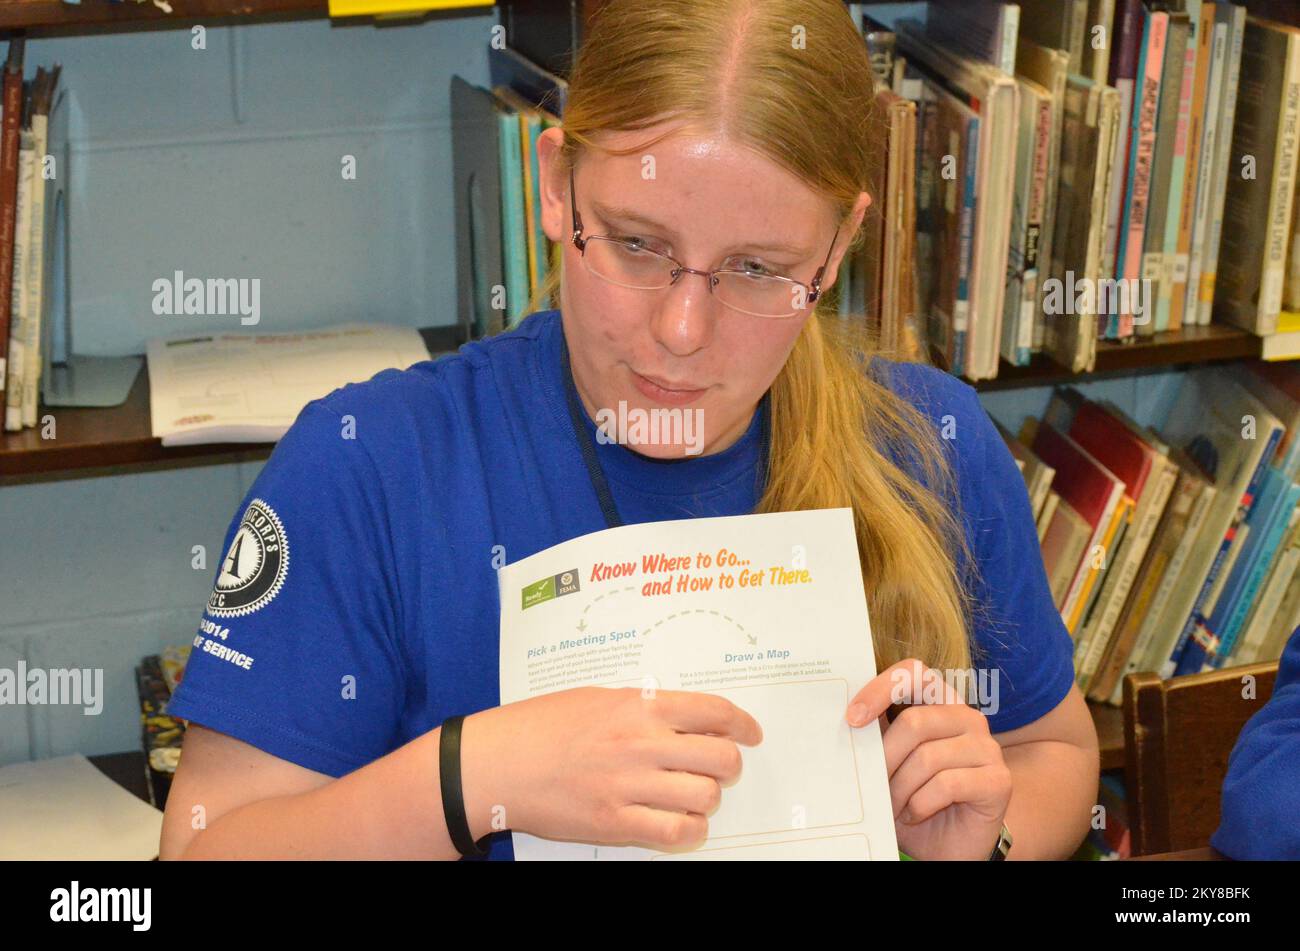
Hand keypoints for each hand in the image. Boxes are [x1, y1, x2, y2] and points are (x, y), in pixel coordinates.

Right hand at [464, 686, 761, 850]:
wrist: (498, 762)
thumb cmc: (542, 725)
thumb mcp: (597, 697)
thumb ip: (644, 706)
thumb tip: (688, 718)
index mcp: (638, 706)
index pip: (714, 712)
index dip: (742, 725)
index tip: (749, 733)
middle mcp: (640, 743)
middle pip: (720, 758)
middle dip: (727, 764)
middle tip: (718, 767)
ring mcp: (628, 785)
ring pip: (705, 796)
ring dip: (706, 797)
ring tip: (689, 793)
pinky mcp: (615, 822)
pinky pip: (676, 832)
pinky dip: (689, 829)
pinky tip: (678, 821)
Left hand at [845, 658, 1011, 859]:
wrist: (948, 845)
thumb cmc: (915, 798)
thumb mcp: (890, 764)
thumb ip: (876, 736)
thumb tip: (846, 717)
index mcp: (941, 703)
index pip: (913, 673)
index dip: (881, 688)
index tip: (853, 719)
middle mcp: (968, 718)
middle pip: (914, 721)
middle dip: (885, 759)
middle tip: (874, 785)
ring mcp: (987, 747)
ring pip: (927, 757)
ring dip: (900, 789)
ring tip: (894, 805)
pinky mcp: (998, 780)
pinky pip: (947, 784)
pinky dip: (920, 804)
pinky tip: (915, 813)